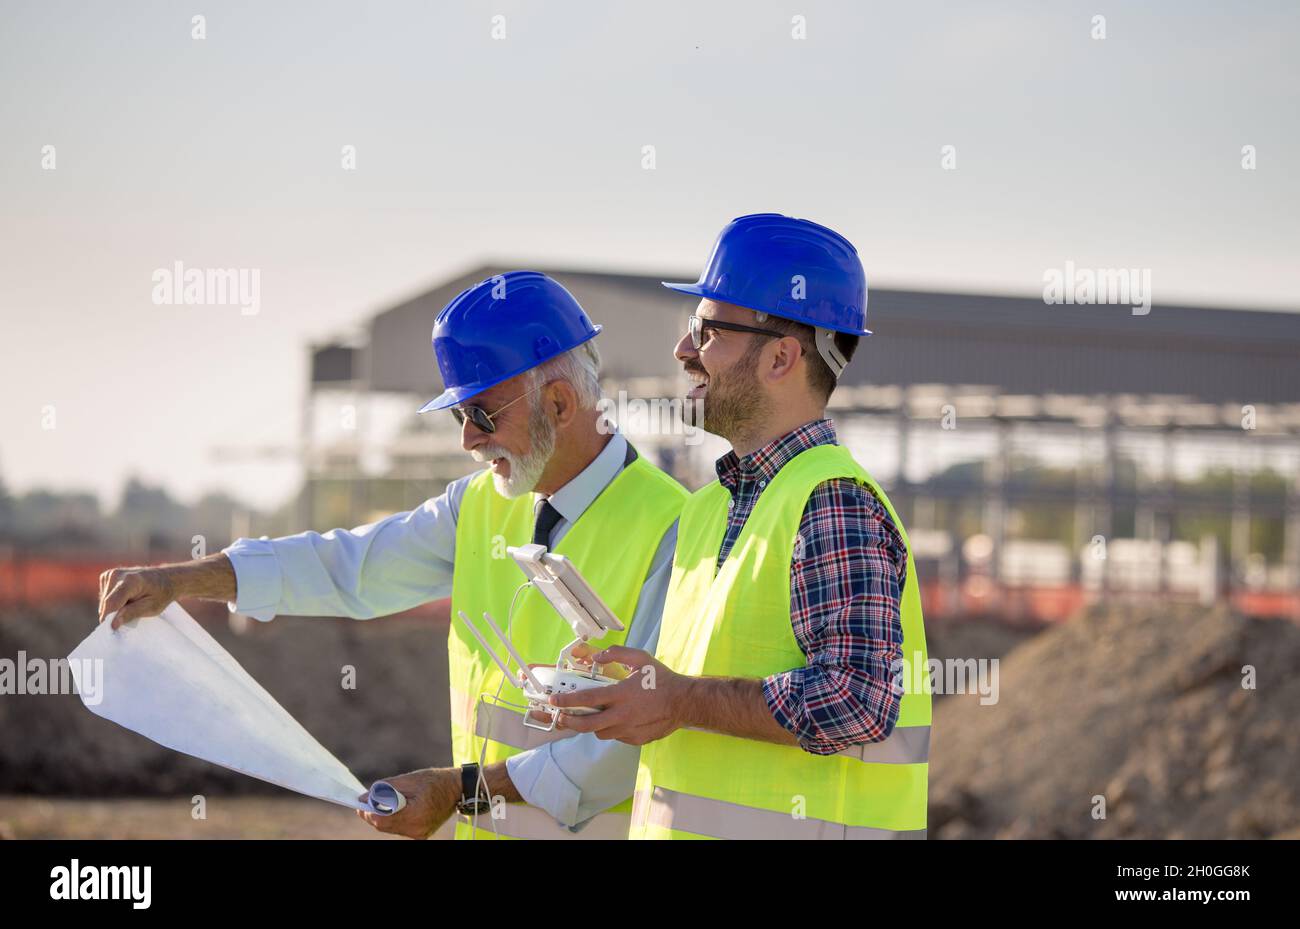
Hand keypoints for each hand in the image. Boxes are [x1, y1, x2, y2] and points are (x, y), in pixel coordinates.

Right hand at [99, 566, 178, 628]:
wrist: (166, 578)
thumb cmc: (162, 593)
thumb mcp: (152, 607)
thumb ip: (132, 613)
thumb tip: (113, 623)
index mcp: (130, 580)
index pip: (112, 602)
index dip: (109, 618)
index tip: (113, 629)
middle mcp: (117, 574)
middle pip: (107, 603)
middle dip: (114, 614)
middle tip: (131, 614)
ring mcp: (111, 574)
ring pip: (104, 602)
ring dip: (114, 608)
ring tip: (131, 604)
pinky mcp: (108, 576)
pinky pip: (105, 597)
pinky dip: (113, 602)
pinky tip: (126, 599)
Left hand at [356, 767, 460, 838]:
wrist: (456, 789)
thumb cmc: (434, 781)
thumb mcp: (409, 780)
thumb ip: (384, 788)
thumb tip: (364, 796)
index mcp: (415, 814)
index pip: (382, 819)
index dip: (368, 811)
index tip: (360, 803)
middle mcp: (417, 829)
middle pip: (383, 827)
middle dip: (372, 815)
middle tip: (364, 803)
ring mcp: (419, 834)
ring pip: (390, 829)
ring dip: (381, 817)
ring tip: (378, 803)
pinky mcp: (420, 834)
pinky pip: (399, 829)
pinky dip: (392, 820)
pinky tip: (392, 809)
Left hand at [547, 646, 688, 745]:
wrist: (684, 702)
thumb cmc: (662, 680)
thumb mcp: (641, 658)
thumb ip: (617, 653)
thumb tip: (597, 657)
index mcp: (620, 694)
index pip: (586, 699)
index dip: (567, 701)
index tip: (554, 700)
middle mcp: (622, 715)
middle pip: (586, 725)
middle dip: (569, 722)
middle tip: (561, 717)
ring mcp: (628, 730)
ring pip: (600, 733)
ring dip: (591, 726)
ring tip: (589, 718)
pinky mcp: (635, 739)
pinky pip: (616, 737)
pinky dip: (610, 730)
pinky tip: (615, 720)